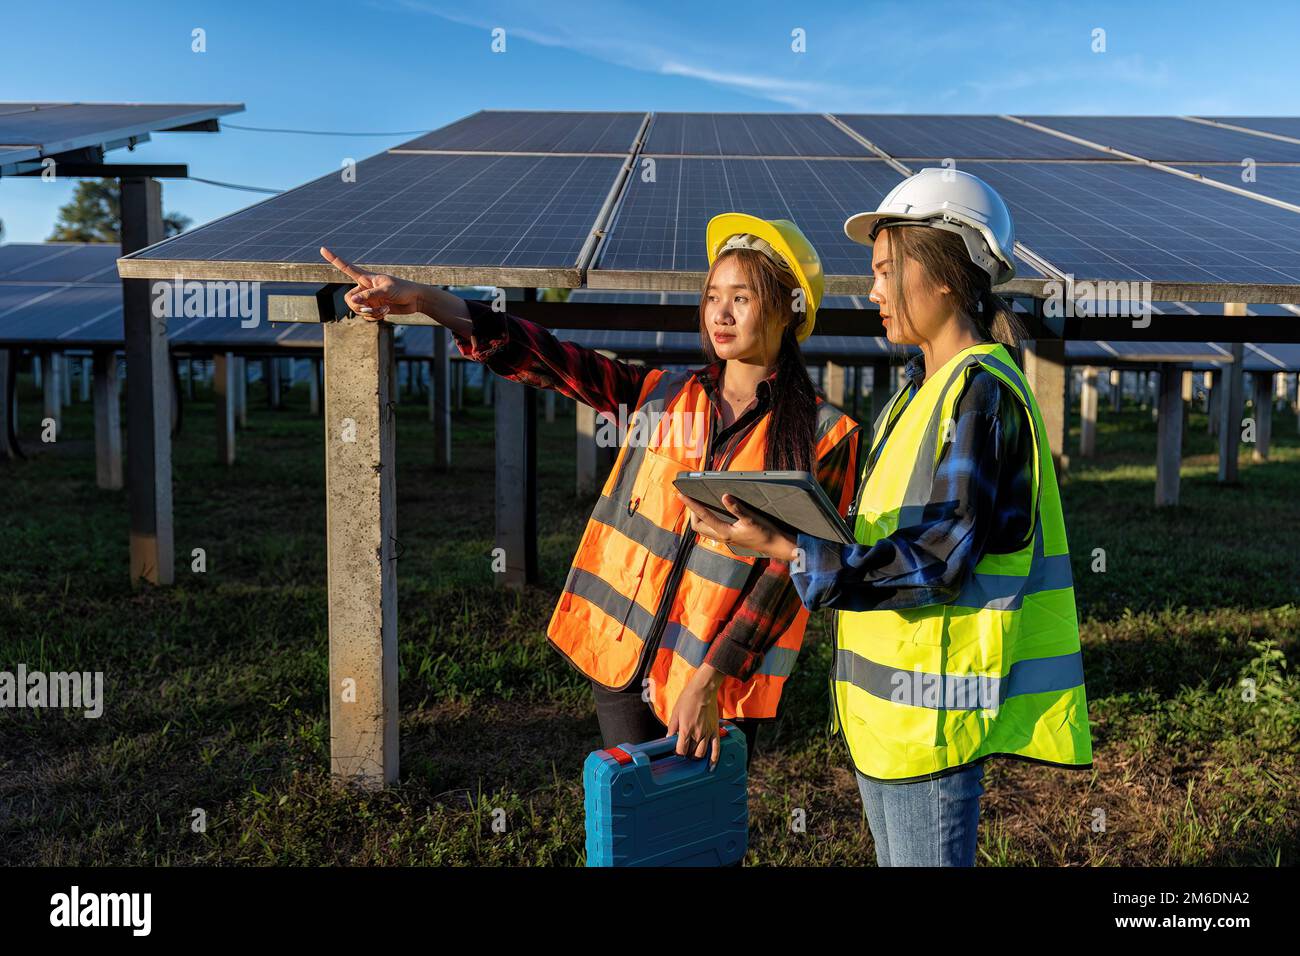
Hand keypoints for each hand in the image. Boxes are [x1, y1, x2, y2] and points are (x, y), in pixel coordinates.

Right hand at [319, 246, 424, 320]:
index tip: (322, 249)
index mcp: (366, 278)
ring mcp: (369, 299)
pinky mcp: (374, 308)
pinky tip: (385, 312)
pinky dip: (375, 317)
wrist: (416, 300)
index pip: (346, 267)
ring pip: (358, 310)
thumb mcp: (386, 290)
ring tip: (384, 308)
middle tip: (370, 308)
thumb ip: (369, 295)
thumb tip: (352, 301)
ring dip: (370, 313)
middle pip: (349, 299)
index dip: (334, 259)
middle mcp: (365, 288)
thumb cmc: (403, 289)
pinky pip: (366, 316)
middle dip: (358, 307)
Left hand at [666, 665, 724, 768]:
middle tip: (684, 751)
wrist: (703, 690)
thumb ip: (672, 728)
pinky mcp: (715, 731)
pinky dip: (714, 759)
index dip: (677, 753)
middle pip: (691, 754)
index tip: (676, 751)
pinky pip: (716, 748)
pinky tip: (711, 766)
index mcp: (686, 729)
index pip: (681, 750)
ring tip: (693, 755)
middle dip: (686, 755)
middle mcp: (697, 733)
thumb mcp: (675, 713)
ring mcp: (708, 733)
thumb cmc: (688, 698)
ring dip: (697, 757)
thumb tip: (668, 738)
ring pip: (702, 753)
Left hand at [676, 492, 798, 561]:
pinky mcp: (729, 538)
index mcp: (725, 532)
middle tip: (690, 498)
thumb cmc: (765, 532)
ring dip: (697, 517)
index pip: (703, 516)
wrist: (774, 545)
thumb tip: (724, 497)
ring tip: (697, 504)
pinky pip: (710, 530)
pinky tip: (710, 513)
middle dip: (691, 512)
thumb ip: (737, 508)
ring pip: (703, 529)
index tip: (681, 495)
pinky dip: (706, 521)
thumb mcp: (752, 519)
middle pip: (697, 526)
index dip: (691, 504)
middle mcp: (722, 537)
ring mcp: (724, 539)